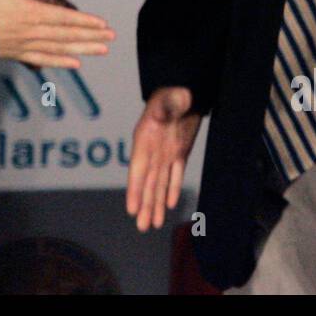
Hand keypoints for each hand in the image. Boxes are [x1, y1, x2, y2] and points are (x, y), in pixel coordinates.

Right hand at [0, 0, 113, 68]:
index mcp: (28, 13)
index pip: (63, 18)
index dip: (84, 22)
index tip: (102, 24)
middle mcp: (30, 32)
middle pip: (66, 35)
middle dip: (90, 37)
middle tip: (111, 38)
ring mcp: (24, 45)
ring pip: (58, 49)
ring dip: (82, 50)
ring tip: (101, 51)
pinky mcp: (17, 53)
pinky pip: (42, 60)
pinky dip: (60, 63)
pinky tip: (75, 65)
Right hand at [126, 86, 201, 231]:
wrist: (184, 88)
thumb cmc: (175, 91)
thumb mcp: (169, 98)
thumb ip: (165, 108)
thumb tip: (161, 114)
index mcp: (146, 140)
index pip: (138, 170)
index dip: (135, 190)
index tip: (132, 209)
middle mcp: (153, 150)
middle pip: (148, 183)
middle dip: (145, 206)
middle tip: (142, 228)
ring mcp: (166, 152)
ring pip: (160, 183)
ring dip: (157, 203)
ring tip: (153, 224)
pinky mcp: (179, 151)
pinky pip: (175, 174)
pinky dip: (172, 189)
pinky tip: (170, 204)